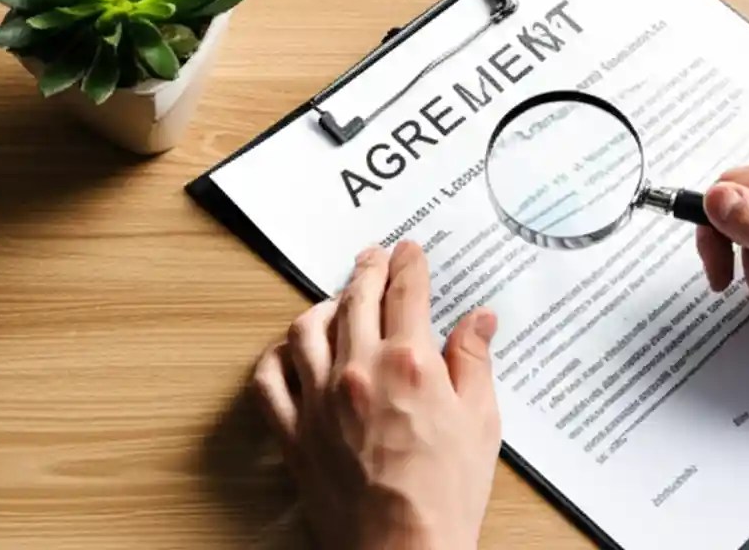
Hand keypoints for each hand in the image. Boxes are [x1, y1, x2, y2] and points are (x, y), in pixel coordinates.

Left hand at [251, 241, 500, 549]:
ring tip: (336, 300)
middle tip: (374, 257)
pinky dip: (276, 355)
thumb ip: (474, 363)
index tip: (410, 251)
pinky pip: (269, 379)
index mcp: (411, 364)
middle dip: (367, 270)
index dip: (410, 264)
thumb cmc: (445, 497)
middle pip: (357, 299)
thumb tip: (479, 322)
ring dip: (323, 305)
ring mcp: (320, 401)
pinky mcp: (293, 433)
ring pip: (307, 329)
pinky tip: (289, 349)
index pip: (407, 293)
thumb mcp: (480, 422)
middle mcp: (359, 372)